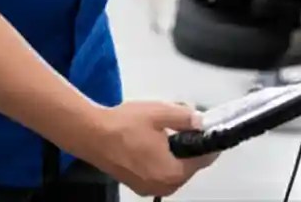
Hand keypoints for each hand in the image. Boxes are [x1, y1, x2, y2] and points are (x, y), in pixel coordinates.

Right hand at [82, 101, 218, 196]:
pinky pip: (160, 174)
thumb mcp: (159, 112)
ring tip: (167, 132)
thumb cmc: (124, 125)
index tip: (209, 130)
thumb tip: (200, 122)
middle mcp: (163, 186)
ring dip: (176, 154)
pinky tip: (154, 143)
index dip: (208, 143)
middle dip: (190, 147)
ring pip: (174, 171)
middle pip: (189, 168)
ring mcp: (149, 188)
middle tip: (185, 126)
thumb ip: (184, 117)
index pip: (203, 160)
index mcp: (172, 172)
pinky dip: (162, 160)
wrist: (91, 134)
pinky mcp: (138, 185)